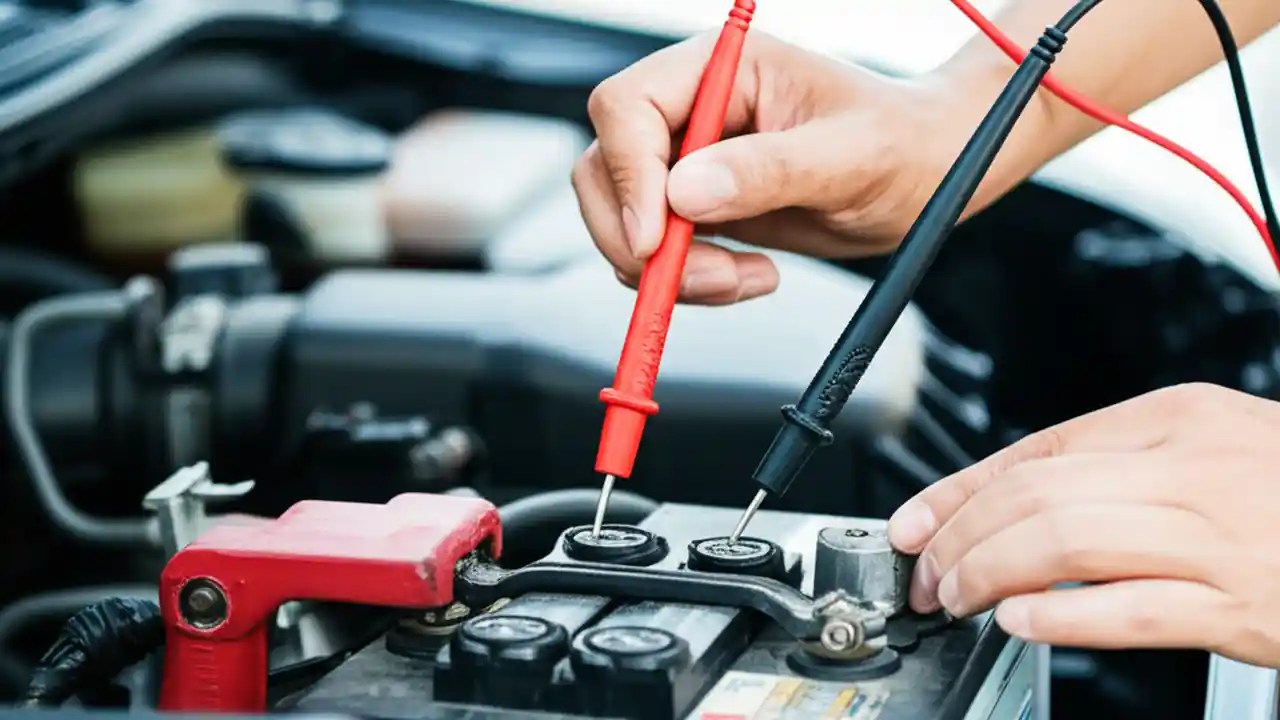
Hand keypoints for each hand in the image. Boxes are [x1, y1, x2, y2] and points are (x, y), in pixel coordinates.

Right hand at [572, 32, 1049, 304]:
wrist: (925, 177)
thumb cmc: (904, 145)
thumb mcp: (850, 156)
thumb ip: (770, 169)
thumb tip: (686, 194)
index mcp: (720, 69)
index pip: (627, 107)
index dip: (629, 175)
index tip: (657, 239)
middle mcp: (693, 110)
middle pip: (605, 167)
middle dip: (638, 236)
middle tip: (699, 278)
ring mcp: (690, 161)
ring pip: (621, 218)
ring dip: (668, 269)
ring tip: (745, 280)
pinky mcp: (698, 209)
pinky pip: (656, 253)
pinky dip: (687, 282)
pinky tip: (749, 278)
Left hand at [886, 383, 1279, 666]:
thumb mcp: (1206, 444)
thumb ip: (1116, 462)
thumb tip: (1011, 494)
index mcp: (1177, 418)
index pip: (1036, 449)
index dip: (958, 489)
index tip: (917, 519)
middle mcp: (1193, 469)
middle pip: (1035, 495)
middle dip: (958, 536)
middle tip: (927, 569)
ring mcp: (1218, 539)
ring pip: (1064, 543)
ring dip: (988, 573)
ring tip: (958, 595)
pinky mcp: (1242, 607)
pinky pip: (1128, 609)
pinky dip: (1059, 616)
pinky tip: (1018, 620)